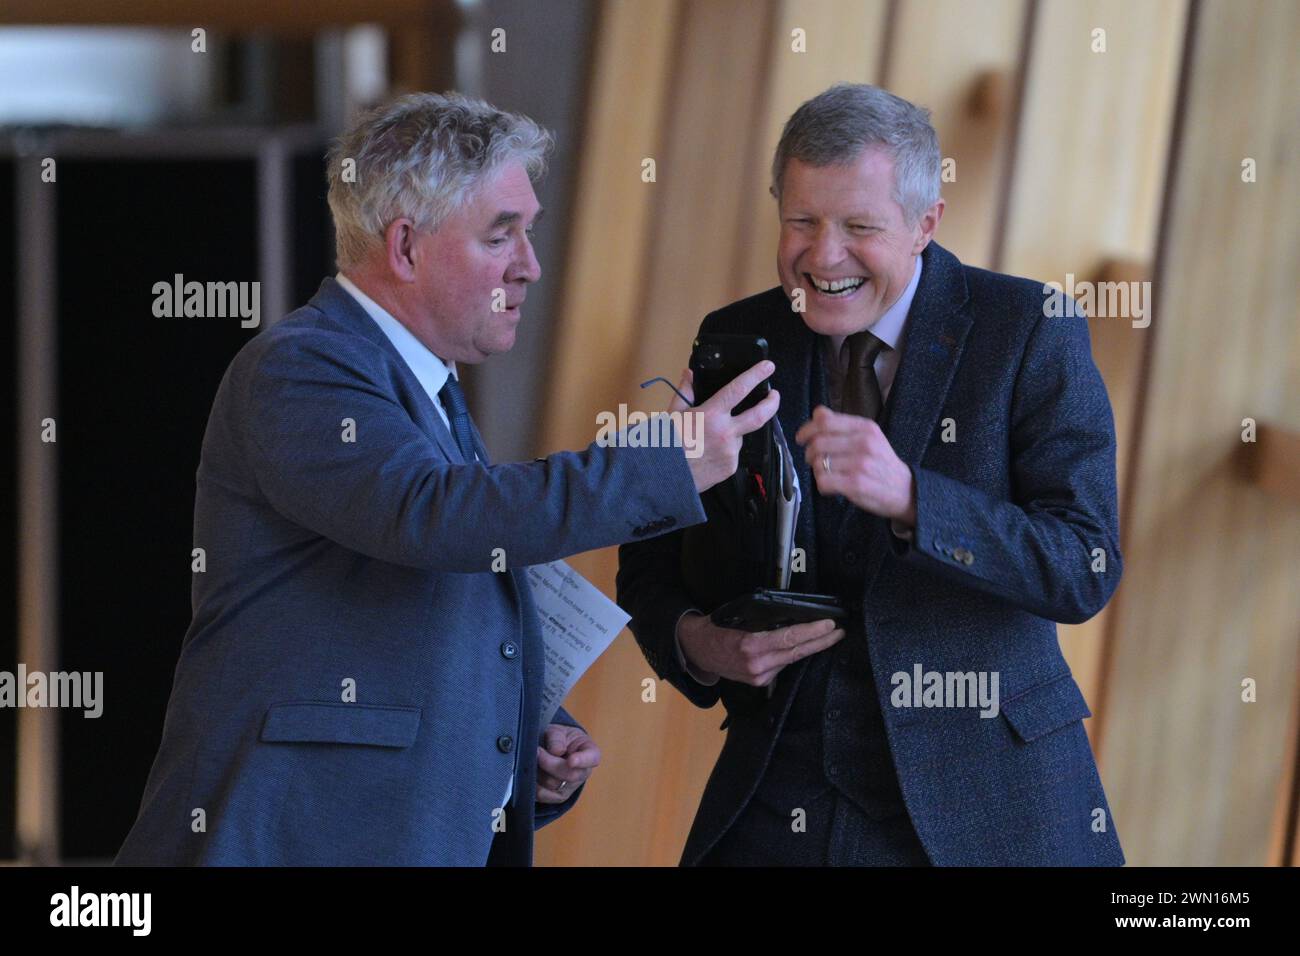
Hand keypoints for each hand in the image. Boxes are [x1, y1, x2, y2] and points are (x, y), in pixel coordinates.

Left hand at [536, 723, 600, 803]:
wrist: (551, 749)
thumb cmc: (559, 738)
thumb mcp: (558, 731)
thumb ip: (557, 738)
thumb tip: (556, 751)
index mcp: (590, 753)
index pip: (592, 758)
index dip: (582, 761)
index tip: (571, 761)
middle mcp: (584, 773)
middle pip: (571, 775)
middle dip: (550, 763)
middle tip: (537, 751)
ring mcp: (571, 787)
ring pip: (554, 784)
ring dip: (539, 771)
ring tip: (533, 759)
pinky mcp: (557, 796)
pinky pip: (544, 795)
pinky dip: (534, 785)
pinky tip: (530, 773)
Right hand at [672, 362, 780, 492]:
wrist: (662, 477)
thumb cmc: (665, 445)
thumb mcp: (672, 414)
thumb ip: (684, 392)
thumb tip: (689, 374)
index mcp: (710, 415)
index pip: (739, 389)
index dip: (756, 375)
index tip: (768, 367)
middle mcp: (725, 433)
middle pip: (760, 415)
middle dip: (772, 403)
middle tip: (774, 395)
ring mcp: (730, 452)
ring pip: (741, 436)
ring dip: (733, 432)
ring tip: (711, 437)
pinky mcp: (730, 467)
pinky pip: (733, 453)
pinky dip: (726, 449)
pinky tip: (709, 451)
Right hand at [677, 612, 845, 686]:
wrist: (697, 650)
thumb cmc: (717, 627)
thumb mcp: (737, 617)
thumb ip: (762, 621)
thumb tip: (790, 615)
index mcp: (751, 645)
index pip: (789, 639)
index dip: (812, 632)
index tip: (829, 625)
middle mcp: (757, 664)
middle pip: (797, 652)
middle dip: (821, 642)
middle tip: (839, 632)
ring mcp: (758, 676)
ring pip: (791, 660)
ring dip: (809, 648)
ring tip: (826, 637)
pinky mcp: (759, 682)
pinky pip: (782, 666)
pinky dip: (792, 655)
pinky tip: (802, 648)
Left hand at [795, 405, 916, 524]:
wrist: (905, 490)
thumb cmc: (881, 462)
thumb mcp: (867, 436)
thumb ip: (841, 424)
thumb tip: (818, 412)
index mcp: (865, 427)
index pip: (825, 422)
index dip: (807, 430)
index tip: (801, 439)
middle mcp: (864, 443)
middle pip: (818, 443)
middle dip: (809, 454)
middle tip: (813, 460)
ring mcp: (861, 464)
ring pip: (819, 464)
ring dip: (817, 471)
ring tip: (829, 474)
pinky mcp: (856, 484)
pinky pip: (824, 482)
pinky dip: (822, 485)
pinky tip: (832, 486)